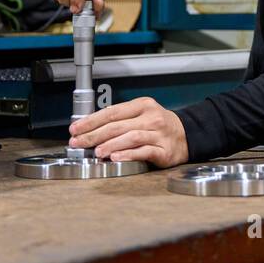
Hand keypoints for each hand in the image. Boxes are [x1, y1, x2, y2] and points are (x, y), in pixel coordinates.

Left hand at [69, 97, 189, 167]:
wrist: (187, 135)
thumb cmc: (159, 126)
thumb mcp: (142, 114)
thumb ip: (121, 119)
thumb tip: (90, 129)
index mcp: (143, 105)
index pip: (112, 112)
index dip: (92, 121)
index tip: (76, 129)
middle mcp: (151, 118)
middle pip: (118, 125)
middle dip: (94, 135)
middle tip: (79, 142)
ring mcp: (159, 134)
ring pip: (131, 137)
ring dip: (110, 145)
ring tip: (96, 152)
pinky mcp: (164, 150)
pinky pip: (144, 151)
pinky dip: (128, 154)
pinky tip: (116, 157)